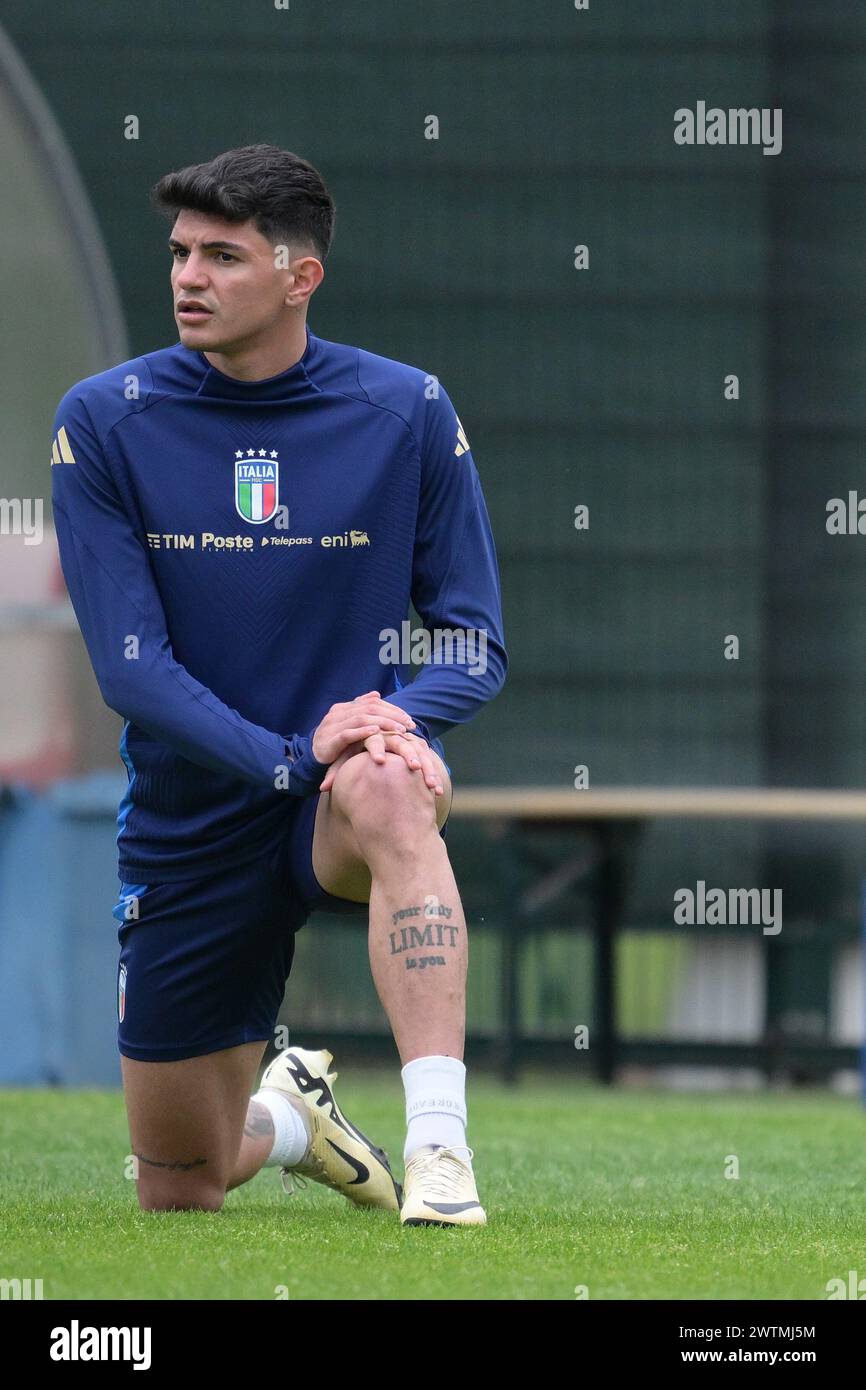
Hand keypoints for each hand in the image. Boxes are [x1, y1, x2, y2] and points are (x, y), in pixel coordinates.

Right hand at [310, 692, 415, 765]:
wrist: (310, 758)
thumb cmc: (333, 742)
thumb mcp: (348, 726)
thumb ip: (360, 710)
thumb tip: (377, 694)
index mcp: (343, 708)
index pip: (372, 703)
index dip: (392, 709)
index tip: (408, 719)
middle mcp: (338, 713)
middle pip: (369, 709)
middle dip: (392, 716)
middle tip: (409, 724)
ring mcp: (332, 726)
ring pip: (361, 719)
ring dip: (383, 723)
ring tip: (399, 729)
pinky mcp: (329, 741)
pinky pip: (347, 734)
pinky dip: (363, 732)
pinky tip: (377, 732)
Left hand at [319, 728, 445, 795]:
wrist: (371, 730)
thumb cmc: (353, 750)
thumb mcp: (344, 757)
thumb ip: (336, 771)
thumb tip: (321, 788)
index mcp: (370, 731)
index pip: (374, 735)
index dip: (377, 747)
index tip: (380, 760)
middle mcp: (390, 733)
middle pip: (402, 742)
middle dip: (408, 754)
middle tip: (414, 767)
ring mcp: (405, 739)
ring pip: (419, 751)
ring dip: (427, 767)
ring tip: (432, 786)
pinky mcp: (416, 746)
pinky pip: (427, 760)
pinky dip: (433, 773)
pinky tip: (436, 790)